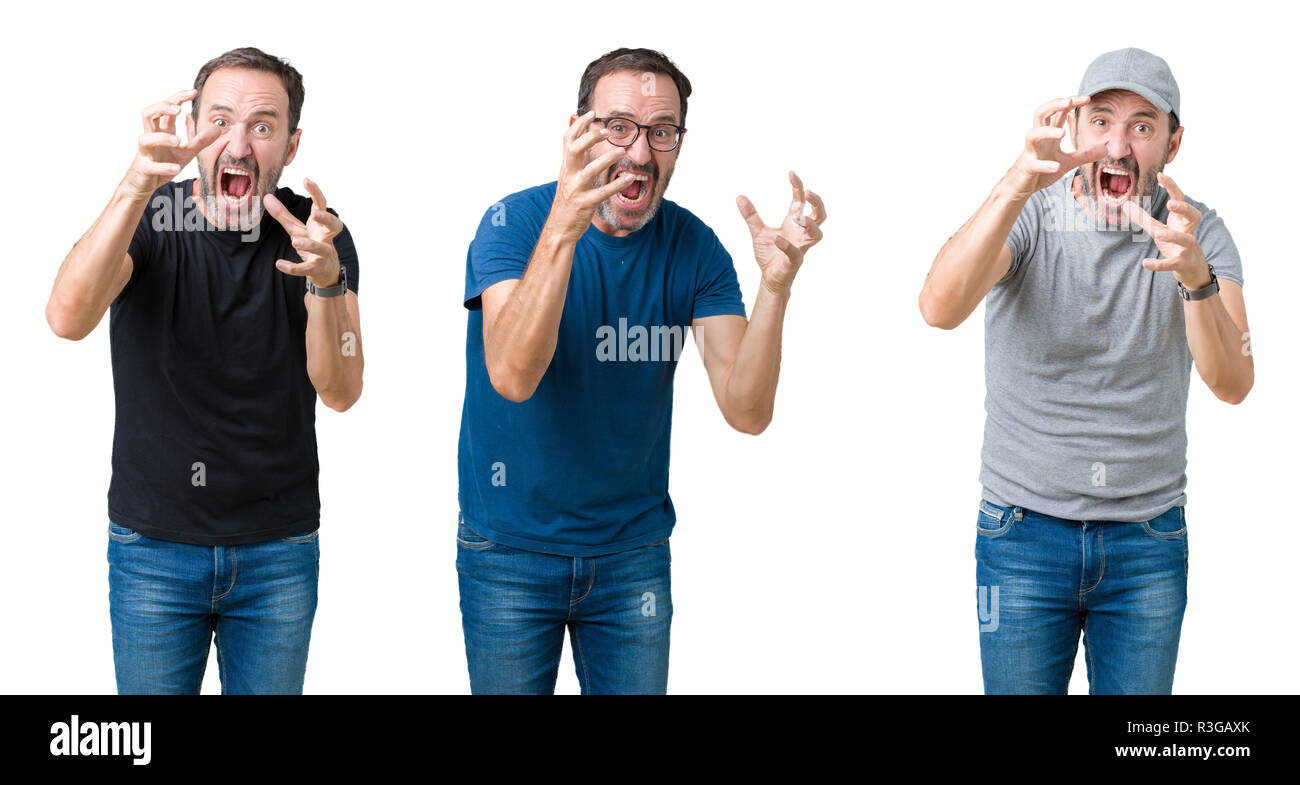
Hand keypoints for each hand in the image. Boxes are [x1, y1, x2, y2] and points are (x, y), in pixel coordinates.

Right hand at [122, 89, 221, 198]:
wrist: (145, 183)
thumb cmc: (164, 162)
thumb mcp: (187, 151)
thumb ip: (201, 140)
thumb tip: (217, 128)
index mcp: (161, 129)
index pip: (166, 107)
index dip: (177, 97)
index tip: (193, 92)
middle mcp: (151, 137)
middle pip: (147, 114)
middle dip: (161, 108)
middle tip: (178, 109)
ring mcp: (146, 153)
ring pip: (145, 138)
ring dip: (161, 138)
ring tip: (178, 140)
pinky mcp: (145, 169)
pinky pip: (151, 166)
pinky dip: (163, 167)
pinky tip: (175, 168)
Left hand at [266, 179, 343, 288]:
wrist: (325, 272)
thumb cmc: (313, 244)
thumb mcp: (297, 228)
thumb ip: (282, 214)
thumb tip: (267, 197)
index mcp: (321, 225)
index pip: (322, 205)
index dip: (316, 193)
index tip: (306, 181)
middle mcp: (326, 237)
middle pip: (334, 226)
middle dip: (327, 219)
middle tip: (316, 213)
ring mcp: (323, 254)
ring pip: (321, 248)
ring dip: (309, 245)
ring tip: (294, 240)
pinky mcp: (316, 268)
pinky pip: (306, 268)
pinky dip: (293, 268)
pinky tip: (279, 264)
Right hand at [549, 111, 639, 240]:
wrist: (560, 228)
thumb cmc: (568, 202)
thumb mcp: (567, 177)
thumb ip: (575, 161)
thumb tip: (583, 141)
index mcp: (565, 167)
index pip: (567, 139)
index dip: (578, 124)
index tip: (592, 113)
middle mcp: (568, 175)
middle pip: (574, 148)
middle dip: (590, 137)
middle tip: (607, 131)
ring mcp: (575, 190)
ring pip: (590, 170)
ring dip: (607, 159)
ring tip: (622, 151)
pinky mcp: (584, 204)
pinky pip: (602, 192)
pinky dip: (617, 185)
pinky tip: (630, 178)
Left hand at [737, 170, 824, 294]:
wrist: (769, 278)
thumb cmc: (769, 254)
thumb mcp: (758, 232)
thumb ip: (751, 216)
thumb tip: (739, 197)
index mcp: (794, 223)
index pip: (800, 201)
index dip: (798, 187)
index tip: (791, 173)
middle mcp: (801, 233)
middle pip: (819, 215)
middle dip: (816, 203)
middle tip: (808, 192)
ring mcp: (800, 247)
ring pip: (816, 234)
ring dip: (811, 224)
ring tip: (799, 216)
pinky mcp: (795, 261)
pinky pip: (796, 253)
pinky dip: (787, 245)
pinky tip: (777, 238)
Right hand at [1004, 95, 1106, 198]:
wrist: (1020, 187)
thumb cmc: (1040, 171)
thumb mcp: (1067, 162)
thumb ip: (1084, 154)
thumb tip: (1105, 148)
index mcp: (1048, 135)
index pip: (1058, 112)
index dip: (1070, 102)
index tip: (1086, 98)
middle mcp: (1038, 139)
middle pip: (1040, 114)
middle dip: (1054, 105)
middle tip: (1069, 101)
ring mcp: (1031, 152)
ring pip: (1032, 135)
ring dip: (1046, 131)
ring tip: (1062, 133)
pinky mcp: (1027, 167)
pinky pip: (1034, 164)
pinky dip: (1045, 165)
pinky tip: (1056, 167)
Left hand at [1123, 172, 1211, 289]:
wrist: (1191, 269)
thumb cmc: (1175, 244)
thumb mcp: (1158, 229)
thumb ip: (1143, 218)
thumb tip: (1125, 204)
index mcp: (1182, 219)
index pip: (1180, 199)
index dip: (1172, 186)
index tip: (1161, 174)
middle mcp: (1188, 230)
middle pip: (1193, 215)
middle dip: (1184, 208)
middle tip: (1170, 203)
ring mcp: (1187, 247)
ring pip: (1185, 239)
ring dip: (1173, 235)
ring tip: (1157, 232)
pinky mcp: (1182, 263)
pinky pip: (1171, 264)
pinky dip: (1159, 264)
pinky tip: (1145, 263)